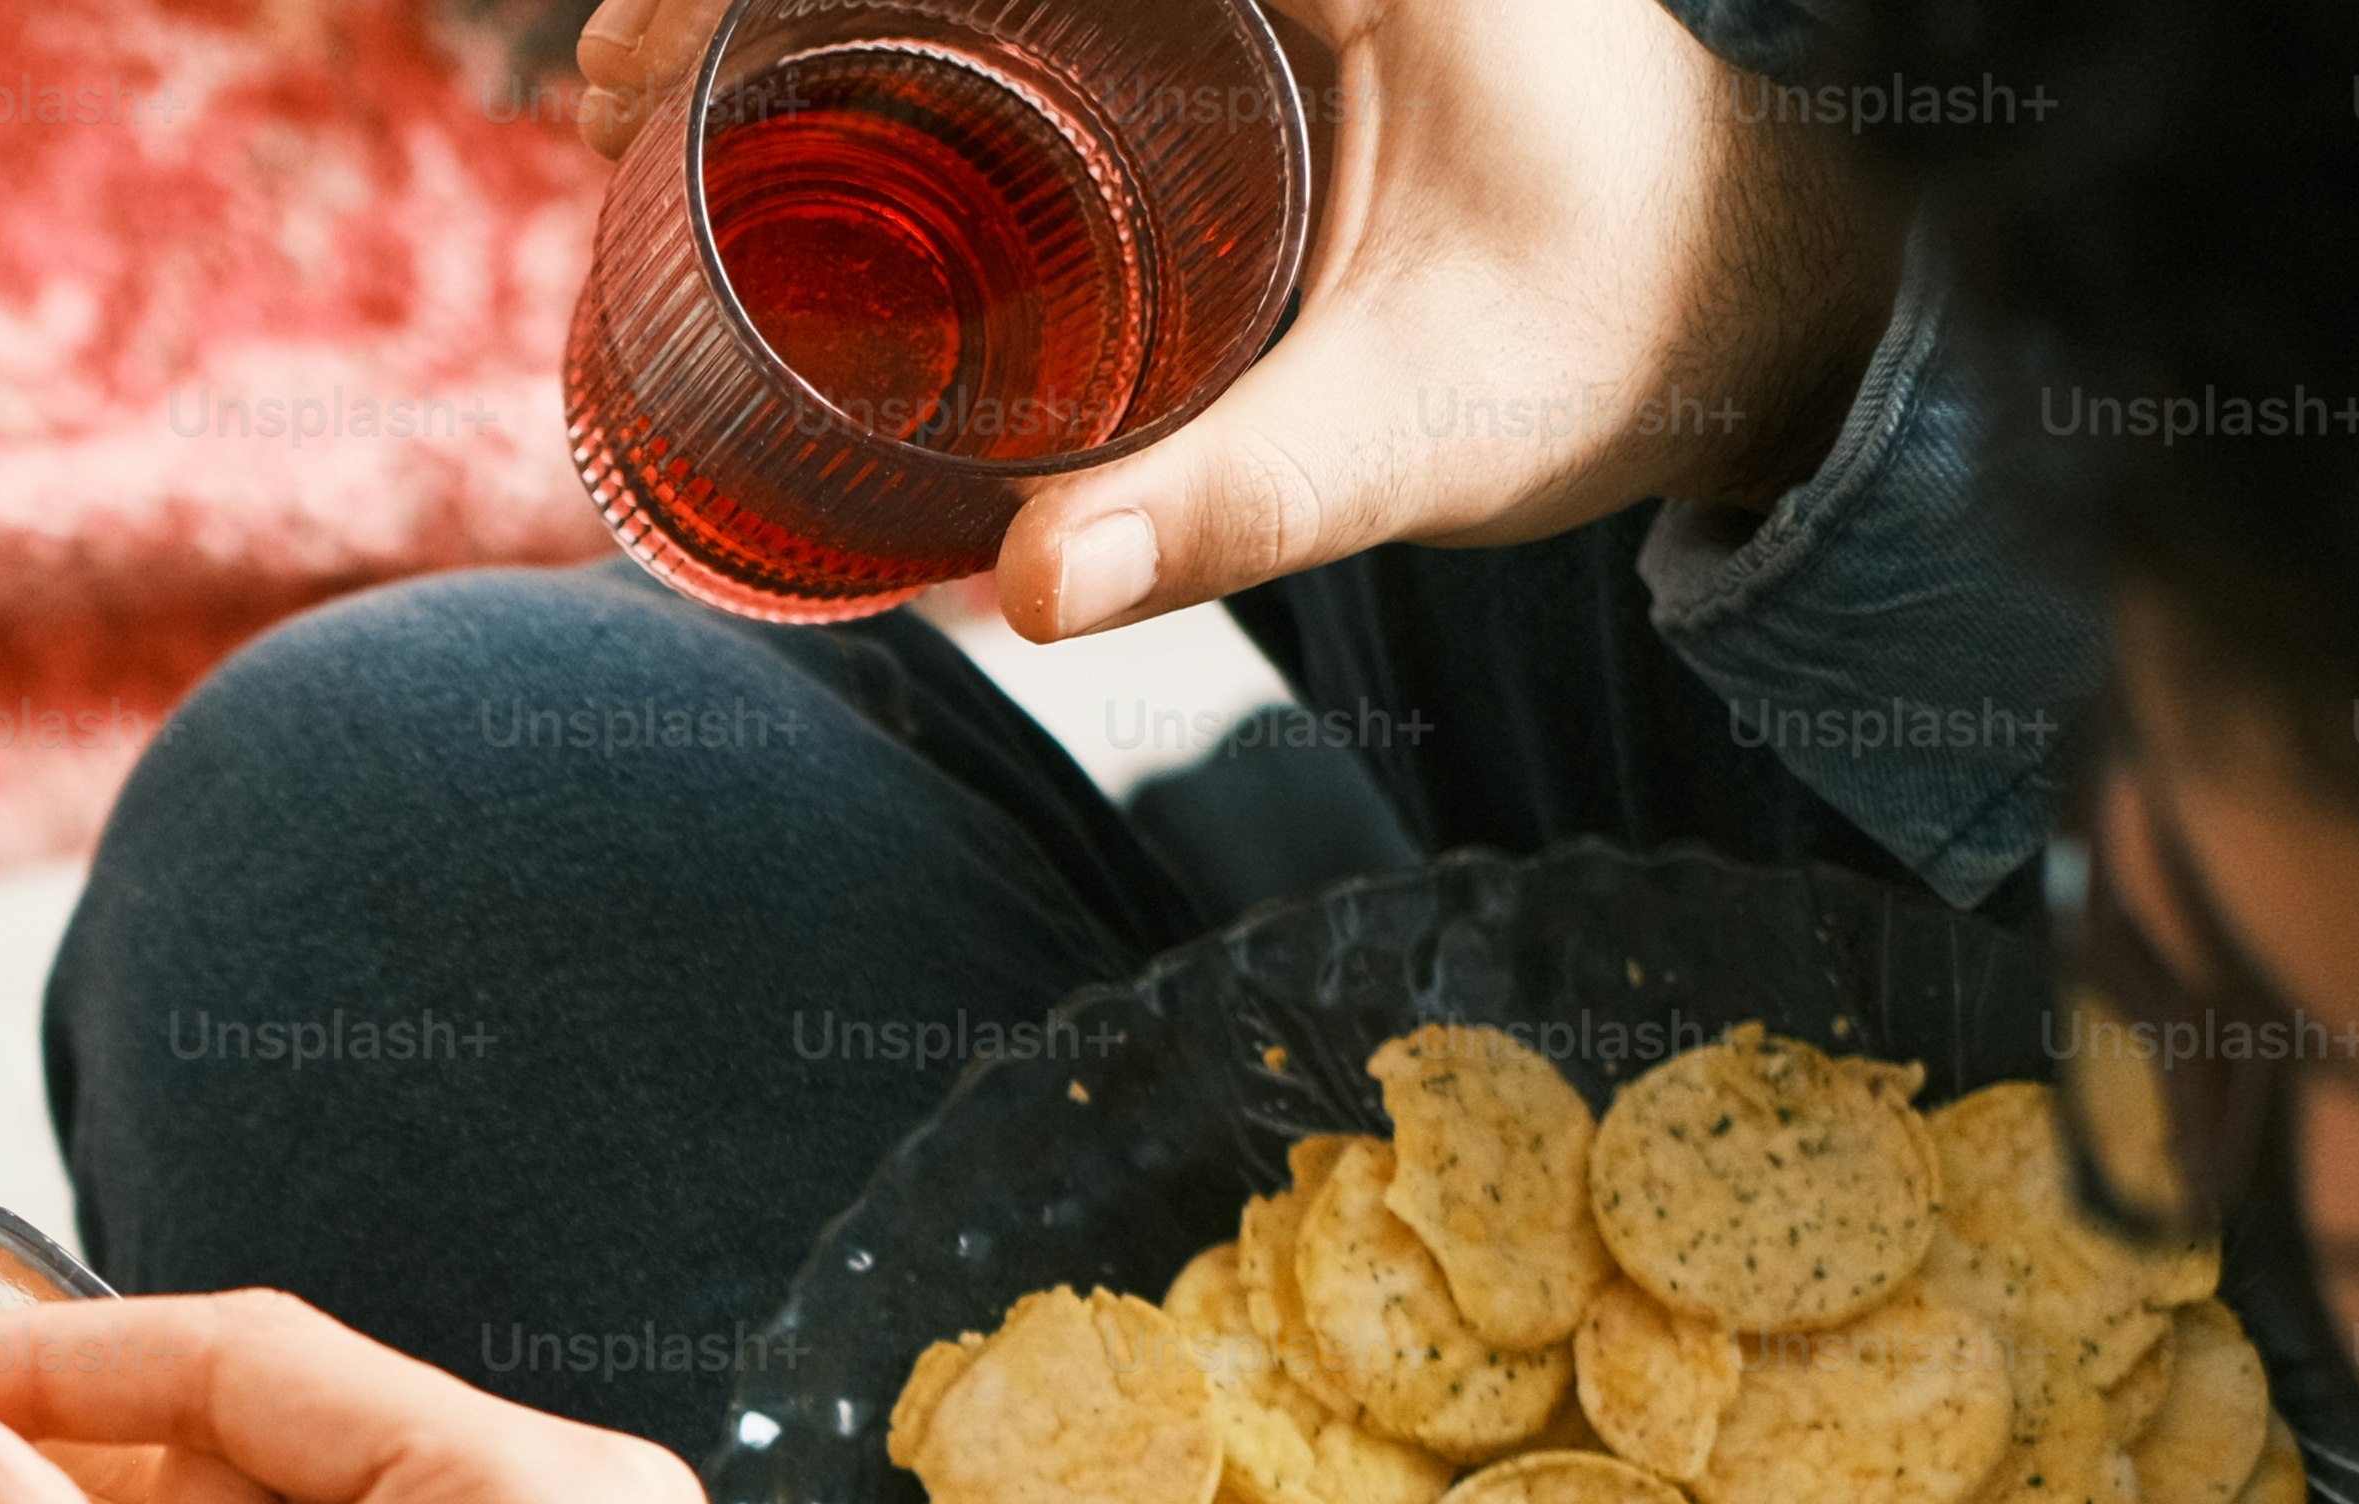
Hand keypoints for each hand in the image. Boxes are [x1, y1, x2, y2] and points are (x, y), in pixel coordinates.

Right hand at [565, 0, 1900, 636]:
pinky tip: (774, 126)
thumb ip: (1241, 505)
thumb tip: (1034, 590)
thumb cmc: (1622, 338)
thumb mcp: (1434, 431)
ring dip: (799, 9)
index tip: (659, 49)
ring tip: (643, 110)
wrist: (1753, 299)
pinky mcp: (1223, 14)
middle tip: (605, 99)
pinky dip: (879, 34)